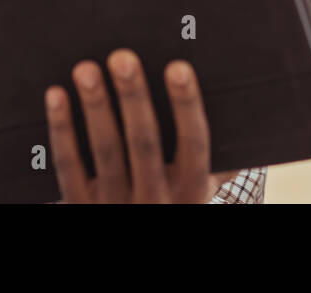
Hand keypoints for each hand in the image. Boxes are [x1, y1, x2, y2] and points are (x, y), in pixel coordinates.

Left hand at [44, 49, 236, 202]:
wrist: (140, 254)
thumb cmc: (175, 204)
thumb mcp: (204, 190)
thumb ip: (224, 158)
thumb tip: (252, 106)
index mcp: (192, 191)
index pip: (194, 143)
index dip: (186, 105)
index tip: (178, 66)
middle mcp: (156, 200)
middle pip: (144, 143)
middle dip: (133, 97)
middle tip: (122, 56)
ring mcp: (115, 205)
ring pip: (105, 152)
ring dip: (95, 107)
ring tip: (86, 68)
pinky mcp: (79, 207)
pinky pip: (69, 166)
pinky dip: (62, 129)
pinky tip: (57, 95)